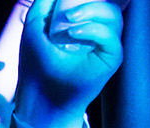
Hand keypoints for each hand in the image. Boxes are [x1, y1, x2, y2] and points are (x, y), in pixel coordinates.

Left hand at [16, 0, 121, 127]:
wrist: (39, 96)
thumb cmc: (36, 63)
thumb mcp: (35, 24)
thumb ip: (45, 2)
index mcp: (84, 23)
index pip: (96, 1)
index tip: (66, 5)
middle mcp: (99, 33)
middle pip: (107, 5)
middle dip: (89, 2)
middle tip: (67, 13)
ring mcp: (106, 46)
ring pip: (114, 16)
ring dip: (91, 11)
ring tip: (69, 19)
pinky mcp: (110, 59)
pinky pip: (112, 38)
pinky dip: (93, 30)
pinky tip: (73, 34)